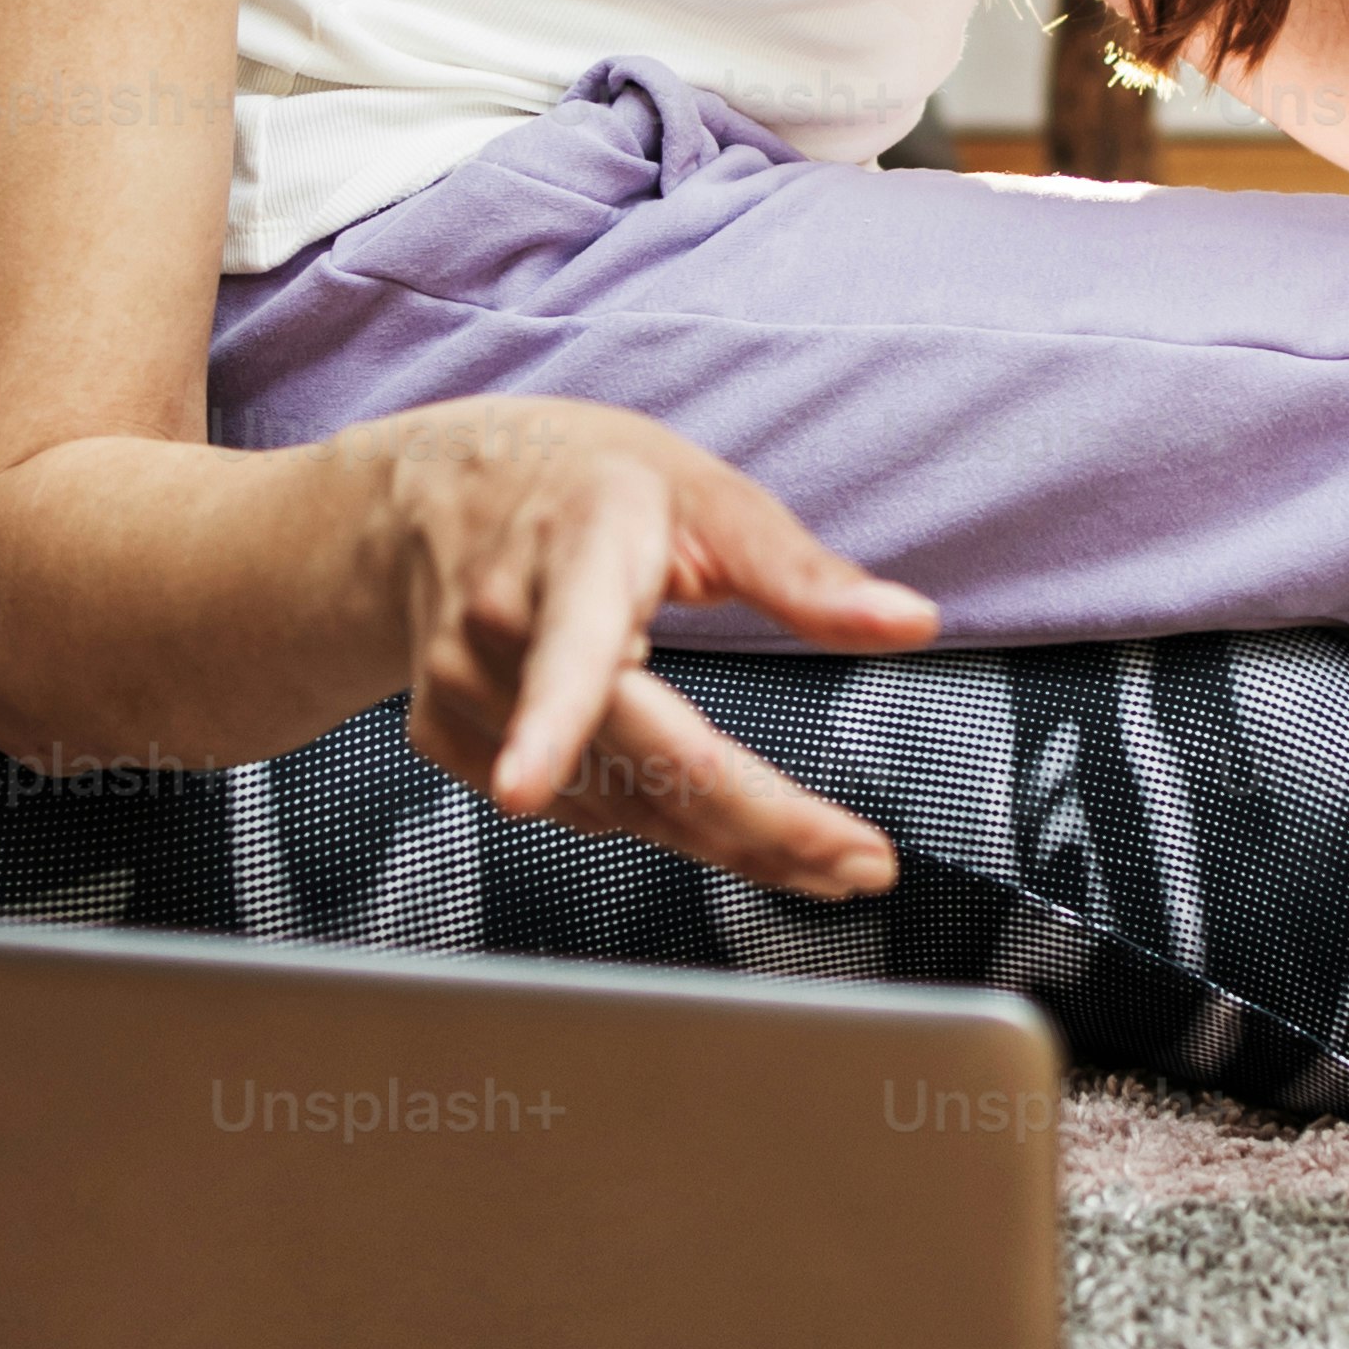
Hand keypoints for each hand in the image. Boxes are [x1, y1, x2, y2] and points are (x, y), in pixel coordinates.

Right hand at [365, 400, 945, 896]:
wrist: (435, 491)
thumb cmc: (584, 482)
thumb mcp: (705, 493)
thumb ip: (804, 573)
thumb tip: (912, 623)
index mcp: (573, 549)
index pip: (567, 649)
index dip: (546, 725)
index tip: (524, 787)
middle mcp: (501, 625)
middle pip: (635, 761)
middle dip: (759, 830)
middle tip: (861, 866)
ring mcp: (460, 689)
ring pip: (617, 806)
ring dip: (725, 840)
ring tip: (815, 849)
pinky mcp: (445, 737)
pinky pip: (578, 809)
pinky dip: (654, 820)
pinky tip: (708, 813)